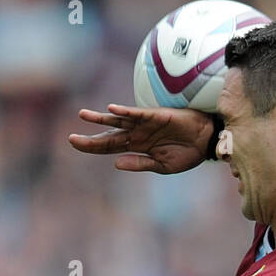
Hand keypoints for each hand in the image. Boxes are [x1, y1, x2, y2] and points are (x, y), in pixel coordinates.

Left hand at [68, 103, 216, 173]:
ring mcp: (144, 124)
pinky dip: (124, 111)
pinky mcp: (155, 115)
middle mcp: (137, 134)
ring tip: (83, 115)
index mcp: (137, 147)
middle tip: (71, 138)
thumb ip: (140, 164)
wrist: (205, 143)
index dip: (92, 147)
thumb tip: (116, 164)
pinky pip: (137, 113)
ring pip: (118, 120)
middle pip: (109, 135)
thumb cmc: (186, 155)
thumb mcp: (162, 166)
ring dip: (101, 118)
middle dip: (91, 138)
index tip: (74, 145)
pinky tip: (112, 109)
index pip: (109, 147)